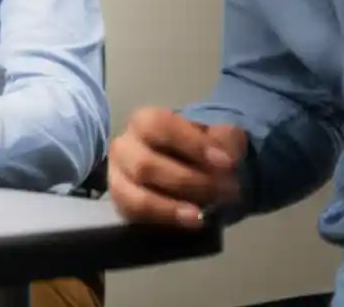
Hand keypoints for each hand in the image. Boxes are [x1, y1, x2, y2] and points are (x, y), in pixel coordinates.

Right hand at [109, 107, 245, 228]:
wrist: (182, 169)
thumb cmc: (195, 148)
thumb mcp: (217, 136)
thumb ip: (224, 140)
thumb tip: (226, 156)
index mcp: (144, 122)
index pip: (158, 127)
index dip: (192, 144)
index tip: (226, 162)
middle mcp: (123, 147)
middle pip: (145, 165)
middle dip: (188, 182)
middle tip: (225, 191)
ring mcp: (117, 177)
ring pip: (136, 196)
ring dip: (172, 207)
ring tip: (202, 214)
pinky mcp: (121, 203)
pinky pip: (137, 216)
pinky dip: (165, 219)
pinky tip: (193, 221)